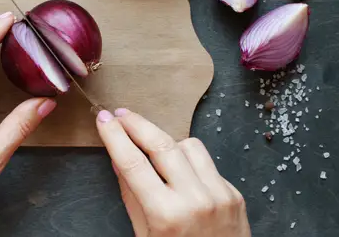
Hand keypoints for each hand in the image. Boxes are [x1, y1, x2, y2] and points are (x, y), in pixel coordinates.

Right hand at [96, 109, 250, 236]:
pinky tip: (179, 171)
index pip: (133, 163)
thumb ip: (131, 195)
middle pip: (161, 144)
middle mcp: (195, 200)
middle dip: (138, 124)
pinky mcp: (233, 193)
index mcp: (166, 216)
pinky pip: (206, 162)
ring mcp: (219, 195)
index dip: (115, 136)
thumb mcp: (144, 234)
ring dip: (166, 142)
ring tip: (152, 147)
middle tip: (122, 113)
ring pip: (188, 145)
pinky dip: (189, 161)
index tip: (104, 119)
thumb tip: (118, 157)